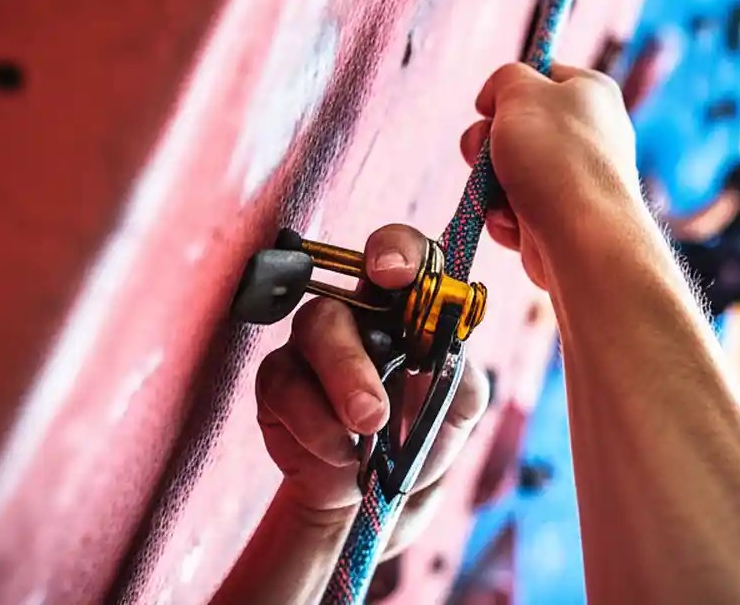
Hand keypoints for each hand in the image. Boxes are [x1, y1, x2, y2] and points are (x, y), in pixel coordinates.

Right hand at [255, 224, 489, 551]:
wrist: (377, 491)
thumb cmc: (418, 431)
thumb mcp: (457, 407)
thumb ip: (459, 376)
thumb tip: (445, 356)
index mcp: (404, 305)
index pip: (401, 253)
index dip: (395, 249)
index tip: (393, 271)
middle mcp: (354, 313)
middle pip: (337, 305)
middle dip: (351, 361)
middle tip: (374, 414)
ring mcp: (311, 343)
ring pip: (309, 336)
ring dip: (336, 389)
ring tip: (364, 433)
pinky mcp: (279, 379)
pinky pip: (284, 386)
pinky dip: (316, 427)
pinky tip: (342, 452)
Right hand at [460, 62, 640, 288]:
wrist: (584, 237)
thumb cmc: (554, 156)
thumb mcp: (520, 91)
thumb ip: (505, 78)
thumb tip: (496, 101)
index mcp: (591, 92)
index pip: (540, 76)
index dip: (507, 91)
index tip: (488, 108)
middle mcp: (590, 133)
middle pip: (516, 128)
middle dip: (488, 144)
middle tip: (484, 155)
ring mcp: (576, 180)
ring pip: (508, 173)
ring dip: (491, 185)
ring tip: (502, 197)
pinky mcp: (561, 220)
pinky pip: (516, 211)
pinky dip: (506, 218)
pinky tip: (515, 223)